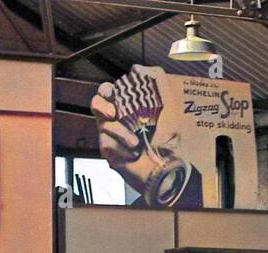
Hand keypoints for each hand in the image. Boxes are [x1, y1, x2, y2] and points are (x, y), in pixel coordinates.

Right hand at [90, 67, 166, 191]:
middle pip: (97, 103)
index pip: (110, 91)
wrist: (167, 169)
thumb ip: (157, 81)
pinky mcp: (109, 151)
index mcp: (130, 107)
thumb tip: (136, 67)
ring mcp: (112, 136)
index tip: (114, 92)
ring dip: (119, 131)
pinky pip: (106, 141)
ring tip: (135, 142)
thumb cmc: (170, 141)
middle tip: (112, 113)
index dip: (107, 89)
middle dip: (102, 104)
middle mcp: (119, 119)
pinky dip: (121, 146)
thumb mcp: (169, 107)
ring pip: (102, 123)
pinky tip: (133, 152)